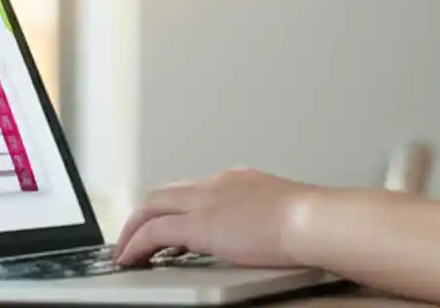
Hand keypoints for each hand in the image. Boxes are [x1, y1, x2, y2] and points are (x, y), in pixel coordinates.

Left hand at [113, 169, 324, 267]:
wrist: (314, 220)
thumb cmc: (312, 222)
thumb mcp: (282, 213)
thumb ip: (264, 217)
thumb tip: (265, 232)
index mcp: (237, 180)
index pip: (192, 191)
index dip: (174, 209)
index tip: (167, 229)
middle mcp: (216, 184)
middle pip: (164, 193)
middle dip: (143, 216)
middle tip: (133, 238)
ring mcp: (206, 201)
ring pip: (151, 206)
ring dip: (133, 229)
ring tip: (125, 252)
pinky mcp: (199, 224)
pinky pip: (153, 231)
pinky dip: (135, 244)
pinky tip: (130, 259)